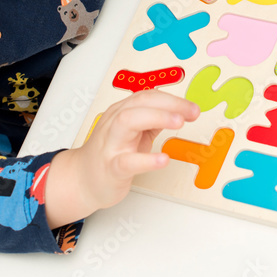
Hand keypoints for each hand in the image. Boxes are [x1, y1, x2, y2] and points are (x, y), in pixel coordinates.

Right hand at [45, 89, 199, 227]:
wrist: (83, 180)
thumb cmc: (110, 154)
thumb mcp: (133, 132)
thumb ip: (152, 121)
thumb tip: (179, 111)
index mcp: (121, 112)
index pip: (148, 96)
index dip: (173, 99)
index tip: (193, 108)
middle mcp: (114, 123)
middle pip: (139, 102)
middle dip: (168, 104)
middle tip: (190, 112)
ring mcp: (111, 145)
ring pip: (128, 121)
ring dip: (157, 118)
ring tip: (178, 123)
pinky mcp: (111, 168)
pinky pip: (126, 162)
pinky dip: (146, 160)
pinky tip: (163, 159)